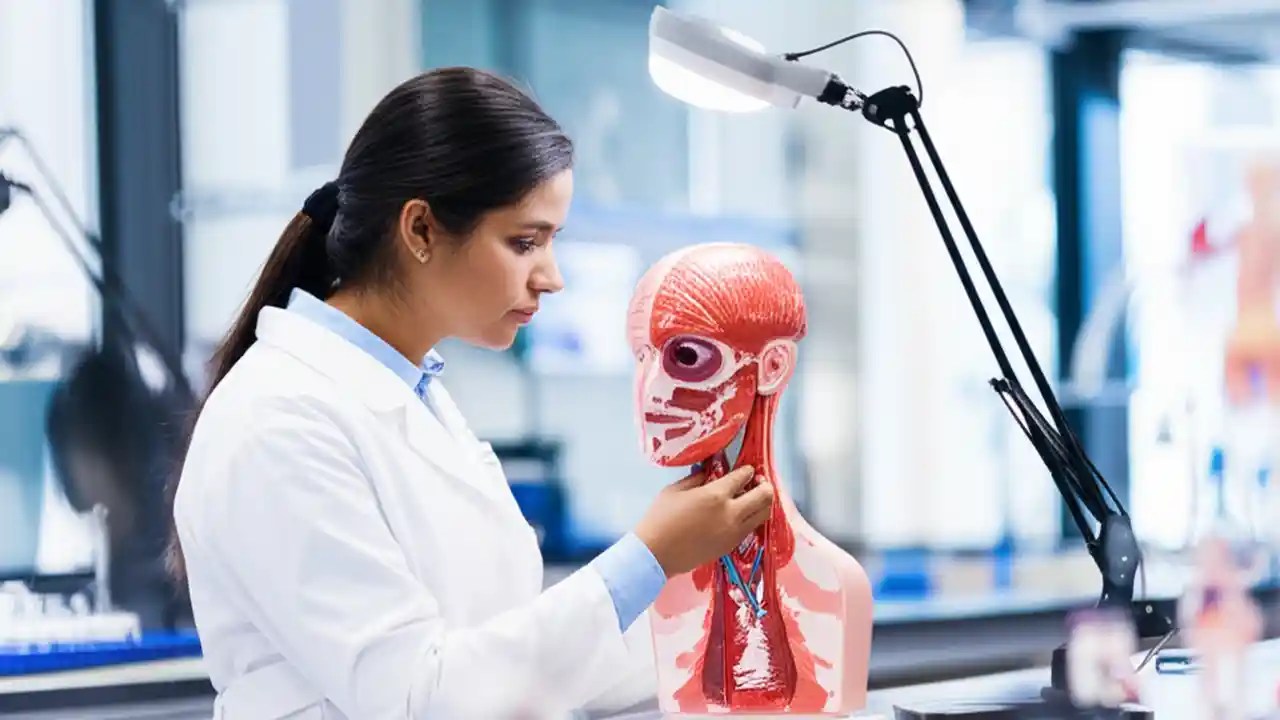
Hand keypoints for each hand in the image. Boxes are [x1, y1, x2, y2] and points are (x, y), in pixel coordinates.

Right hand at [633, 464, 773, 577]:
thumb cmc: (660, 518)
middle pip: (764, 496)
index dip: (747, 470)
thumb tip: (710, 474)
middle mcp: (731, 513)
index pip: (743, 477)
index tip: (746, 469)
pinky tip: (741, 514)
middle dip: (765, 485)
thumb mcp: (675, 490)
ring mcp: (734, 532)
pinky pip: (751, 528)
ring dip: (762, 503)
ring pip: (763, 514)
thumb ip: (697, 479)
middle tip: (757, 482)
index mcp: (715, 495)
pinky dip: (752, 518)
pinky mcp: (731, 546)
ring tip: (753, 498)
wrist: (656, 554)